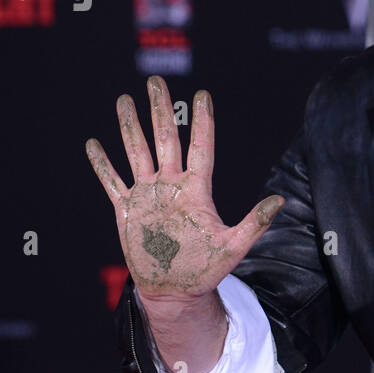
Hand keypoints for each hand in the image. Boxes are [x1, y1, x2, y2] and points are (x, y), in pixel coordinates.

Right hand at [85, 76, 284, 308]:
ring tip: (124, 99)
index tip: (203, 95)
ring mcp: (147, 195)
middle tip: (155, 81)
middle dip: (160, 110)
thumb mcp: (233, 247)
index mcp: (196, 190)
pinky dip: (102, 164)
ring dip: (130, 126)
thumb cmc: (207, 270)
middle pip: (165, 139)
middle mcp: (171, 185)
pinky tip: (94, 143)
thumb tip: (280, 201)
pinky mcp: (127, 210)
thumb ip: (255, 223)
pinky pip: (112, 182)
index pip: (200, 147)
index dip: (202, 121)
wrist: (175, 291)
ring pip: (137, 152)